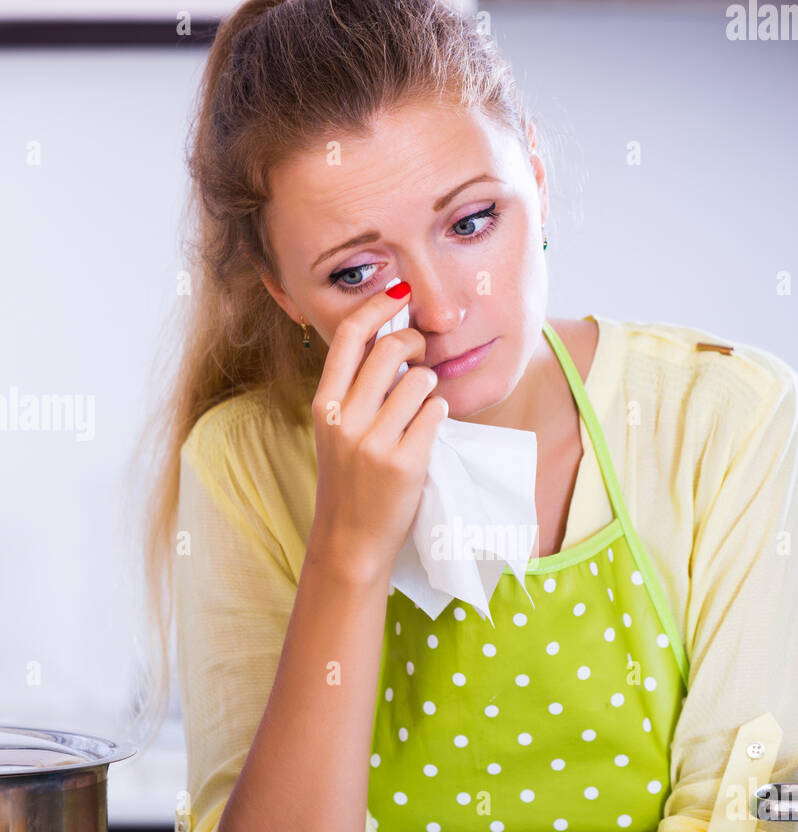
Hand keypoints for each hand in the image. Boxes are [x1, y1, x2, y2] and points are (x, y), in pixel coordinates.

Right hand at [308, 283, 447, 580]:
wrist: (349, 541)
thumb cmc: (348, 482)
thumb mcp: (336, 431)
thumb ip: (354, 390)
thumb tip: (389, 340)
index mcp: (324, 404)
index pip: (349, 336)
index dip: (378, 305)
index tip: (399, 290)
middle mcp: (344, 419)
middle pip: (390, 350)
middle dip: (415, 344)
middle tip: (422, 356)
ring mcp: (373, 443)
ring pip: (420, 380)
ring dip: (429, 386)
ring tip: (421, 407)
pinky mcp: (404, 463)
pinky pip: (436, 413)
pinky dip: (439, 415)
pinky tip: (428, 430)